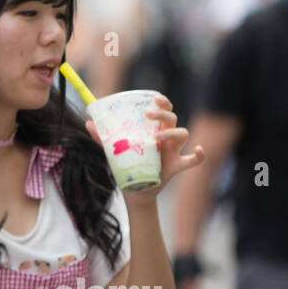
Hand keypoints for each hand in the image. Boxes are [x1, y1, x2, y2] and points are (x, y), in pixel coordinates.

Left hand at [85, 93, 203, 206]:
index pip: (163, 111)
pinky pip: (193, 160)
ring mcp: (173, 152)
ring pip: (183, 134)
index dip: (163, 102)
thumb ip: (103, 138)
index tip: (154, 98)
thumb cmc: (128, 165)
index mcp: (154, 130)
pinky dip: (199, 155)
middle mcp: (166, 139)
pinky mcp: (176, 167)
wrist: (134, 190)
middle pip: (173, 119)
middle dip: (163, 114)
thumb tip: (88, 124)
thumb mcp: (114, 151)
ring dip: (172, 133)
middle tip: (149, 115)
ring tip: (156, 137)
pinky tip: (199, 150)